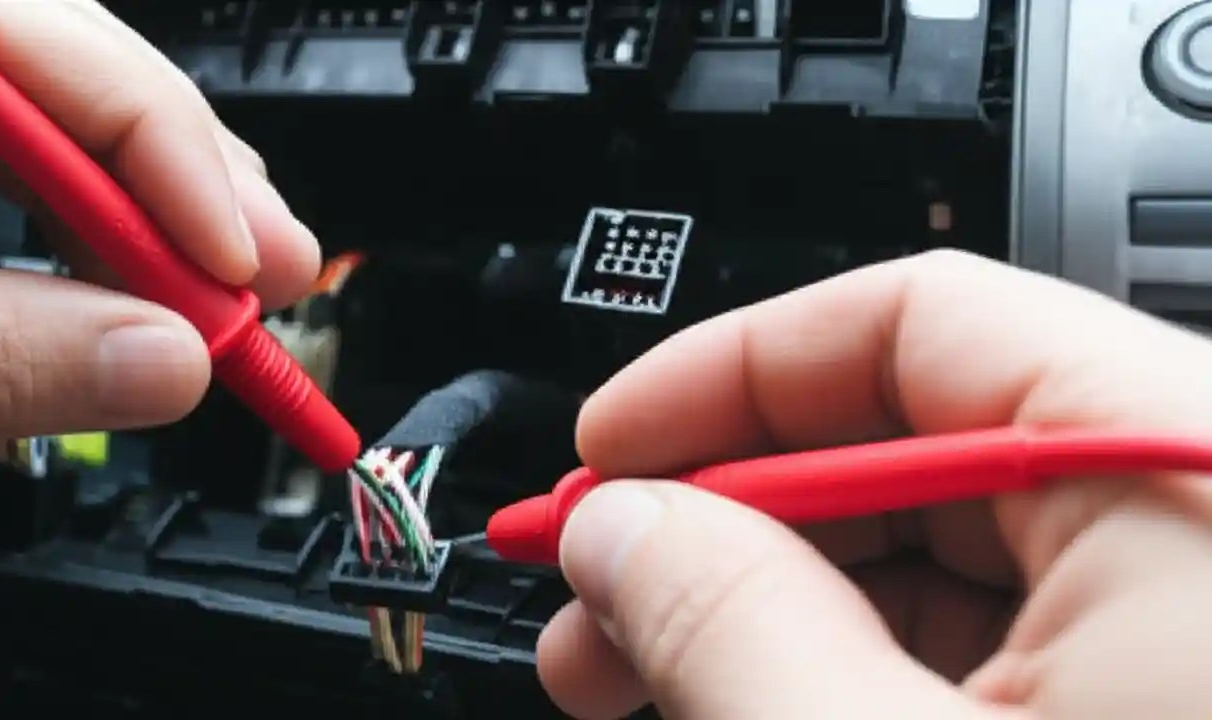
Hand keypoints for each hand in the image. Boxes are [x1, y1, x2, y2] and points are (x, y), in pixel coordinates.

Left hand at [0, 1, 319, 440]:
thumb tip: (165, 363)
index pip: (52, 43)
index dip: (171, 152)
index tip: (240, 268)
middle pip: (82, 67)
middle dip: (188, 182)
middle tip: (270, 278)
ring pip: (69, 102)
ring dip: (157, 206)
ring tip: (223, 289)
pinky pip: (30, 140)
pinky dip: (97, 216)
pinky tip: (143, 271)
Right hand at [537, 249, 1211, 718]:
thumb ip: (728, 621)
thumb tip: (620, 531)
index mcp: (1189, 471)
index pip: (914, 323)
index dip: (724, 377)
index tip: (609, 450)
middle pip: (920, 440)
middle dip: (730, 516)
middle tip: (600, 593)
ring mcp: (1207, 603)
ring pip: (950, 549)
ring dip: (782, 604)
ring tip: (654, 674)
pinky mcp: (1186, 682)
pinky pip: (1004, 628)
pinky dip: (870, 660)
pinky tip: (771, 694)